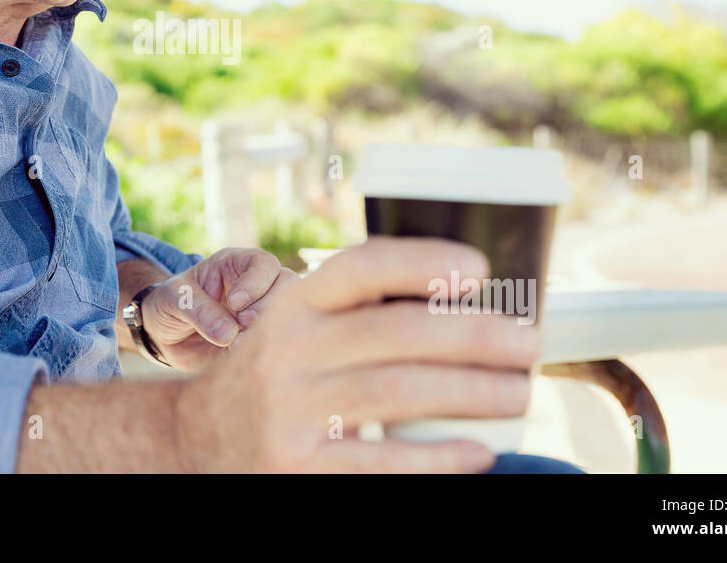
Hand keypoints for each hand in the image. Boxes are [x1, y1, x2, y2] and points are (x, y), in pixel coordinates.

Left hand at [140, 248, 298, 372]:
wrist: (163, 338)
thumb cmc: (169, 305)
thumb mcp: (174, 299)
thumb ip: (199, 310)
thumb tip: (230, 334)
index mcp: (236, 266)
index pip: (264, 264)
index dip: (256, 282)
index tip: (234, 303)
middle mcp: (256, 288)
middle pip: (287, 287)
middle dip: (268, 307)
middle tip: (243, 323)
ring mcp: (261, 315)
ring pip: (288, 316)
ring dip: (269, 330)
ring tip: (238, 343)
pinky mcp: (259, 341)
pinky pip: (276, 345)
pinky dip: (263, 351)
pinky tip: (240, 356)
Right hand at [172, 236, 541, 472]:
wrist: (197, 435)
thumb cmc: (274, 369)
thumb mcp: (296, 322)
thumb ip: (358, 307)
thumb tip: (465, 300)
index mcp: (295, 302)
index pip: (361, 267)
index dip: (422, 262)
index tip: (479, 270)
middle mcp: (289, 349)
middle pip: (396, 333)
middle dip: (474, 336)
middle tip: (529, 344)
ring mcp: (291, 409)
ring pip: (398, 392)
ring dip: (471, 391)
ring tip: (519, 392)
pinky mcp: (297, 465)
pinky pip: (379, 460)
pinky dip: (437, 455)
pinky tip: (479, 449)